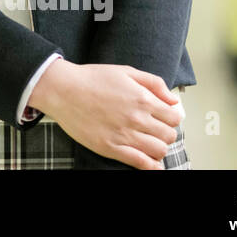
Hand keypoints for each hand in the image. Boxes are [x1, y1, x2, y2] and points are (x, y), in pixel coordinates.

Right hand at [28, 59, 182, 169]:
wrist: (62, 90)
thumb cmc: (92, 78)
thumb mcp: (126, 71)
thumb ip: (154, 83)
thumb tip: (173, 100)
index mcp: (142, 99)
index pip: (174, 117)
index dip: (172, 118)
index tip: (165, 117)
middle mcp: (137, 118)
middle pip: (169, 135)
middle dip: (166, 133)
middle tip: (156, 130)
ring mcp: (124, 135)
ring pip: (159, 151)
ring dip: (159, 148)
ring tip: (150, 143)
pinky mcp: (111, 148)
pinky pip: (140, 163)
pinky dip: (151, 166)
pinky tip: (152, 164)